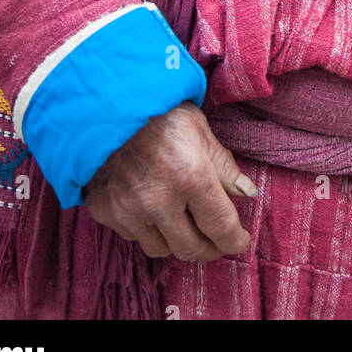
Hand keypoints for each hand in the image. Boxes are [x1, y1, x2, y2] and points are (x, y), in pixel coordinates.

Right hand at [83, 101, 256, 261]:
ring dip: (177, 240)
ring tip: (184, 223)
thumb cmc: (159, 110)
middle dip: (210, 248)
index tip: (240, 240)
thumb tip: (246, 193)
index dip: (234, 239)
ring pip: (162, 249)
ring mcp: (128, 208)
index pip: (220, 226)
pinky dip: (147, 228)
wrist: (107, 102)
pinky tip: (152, 208)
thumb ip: (223, 166)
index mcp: (190, 175)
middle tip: (217, 240)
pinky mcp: (105, 210)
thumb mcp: (200, 129)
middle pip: (192, 248)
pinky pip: (133, 235)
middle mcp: (158, 199)